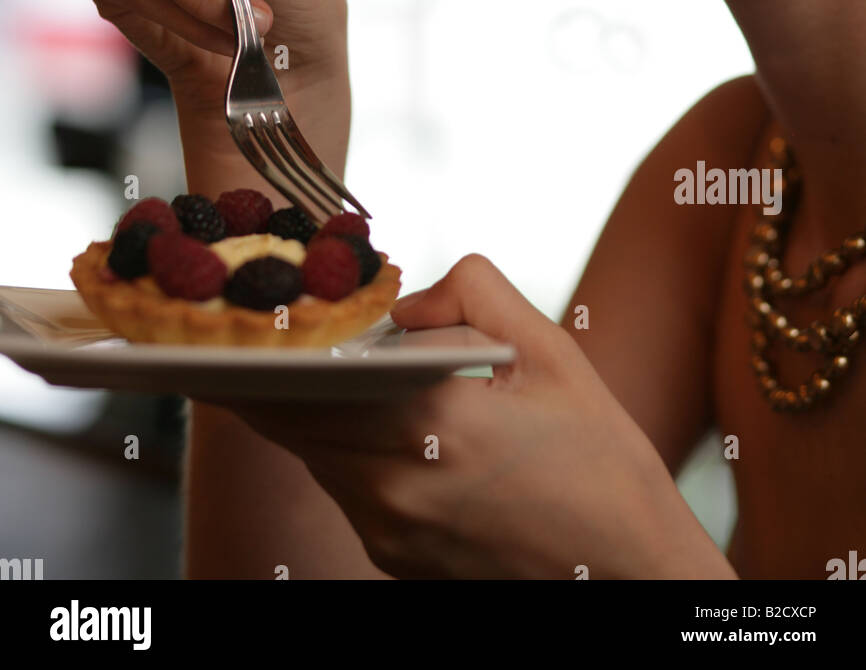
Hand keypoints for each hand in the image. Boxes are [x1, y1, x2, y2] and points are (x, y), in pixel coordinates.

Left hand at [208, 255, 692, 579]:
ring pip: (316, 457)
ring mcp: (391, 536)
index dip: (259, 351)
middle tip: (254, 333)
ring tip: (312, 367)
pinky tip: (375, 422)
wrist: (635, 577)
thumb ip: (471, 293)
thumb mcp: (552, 351)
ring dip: (310, 413)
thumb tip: (403, 302)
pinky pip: (347, 490)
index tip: (228, 321)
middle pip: (293, 422)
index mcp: (433, 426)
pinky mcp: (397, 562)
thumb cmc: (603, 464)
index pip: (303, 385)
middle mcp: (396, 490)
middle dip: (273, 377)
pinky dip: (345, 450)